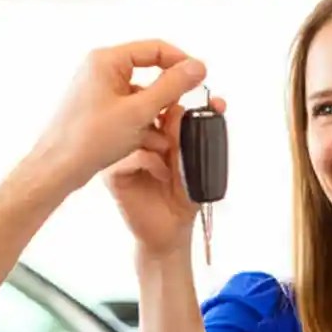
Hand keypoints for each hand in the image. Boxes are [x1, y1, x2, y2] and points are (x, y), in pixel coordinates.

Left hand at [35, 39, 207, 189]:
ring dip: (156, 115)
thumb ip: (171, 86)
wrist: (58, 169)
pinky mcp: (99, 110)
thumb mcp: (139, 111)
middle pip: (149, 72)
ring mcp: (99, 91)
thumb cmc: (86, 139)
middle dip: (167, 96)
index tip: (199, 78)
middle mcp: (100, 70)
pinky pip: (130, 110)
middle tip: (179, 112)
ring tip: (163, 136)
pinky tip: (149, 144)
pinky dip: (142, 125)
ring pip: (142, 95)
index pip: (155, 48)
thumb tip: (196, 67)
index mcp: (106, 60)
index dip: (181, 62)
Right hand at [103, 97, 226, 258]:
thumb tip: (216, 104)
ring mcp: (125, 154)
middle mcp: (138, 139)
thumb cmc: (183, 198)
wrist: (171, 232)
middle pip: (150, 111)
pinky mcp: (115, 173)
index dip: (189, 100)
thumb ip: (200, 134)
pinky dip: (151, 161)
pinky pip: (131, 155)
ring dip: (162, 140)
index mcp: (158, 131)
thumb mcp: (198, 162)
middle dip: (172, 118)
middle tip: (185, 131)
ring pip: (139, 129)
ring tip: (172, 156)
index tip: (216, 105)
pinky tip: (163, 173)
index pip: (168, 103)